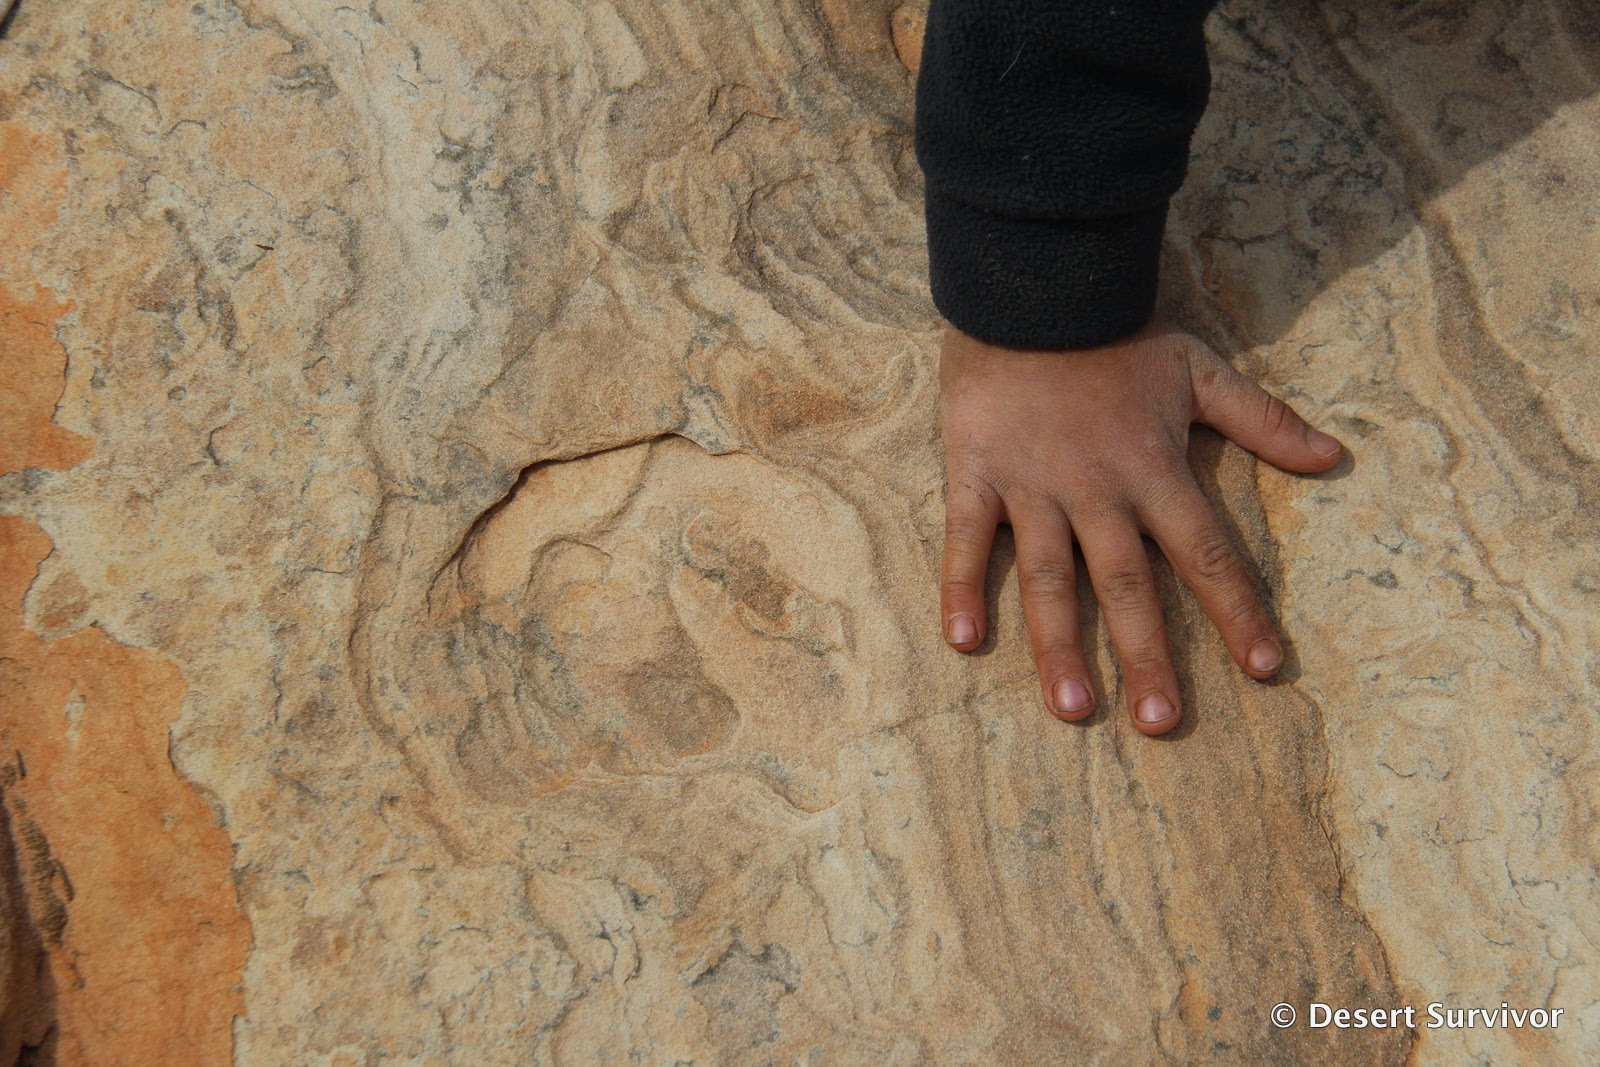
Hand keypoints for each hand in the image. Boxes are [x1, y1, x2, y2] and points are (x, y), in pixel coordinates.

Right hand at [938, 318, 1343, 734]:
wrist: (1035, 283)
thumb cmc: (1119, 332)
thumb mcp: (1201, 370)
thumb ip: (1265, 421)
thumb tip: (1336, 456)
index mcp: (1156, 470)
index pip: (1208, 555)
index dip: (1238, 613)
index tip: (1264, 670)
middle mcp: (1098, 491)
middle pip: (1127, 586)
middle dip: (1147, 656)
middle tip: (1162, 723)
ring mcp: (1033, 487)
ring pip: (1048, 578)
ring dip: (1059, 644)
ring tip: (1072, 708)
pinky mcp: (977, 474)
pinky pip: (967, 539)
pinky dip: (961, 587)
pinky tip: (963, 640)